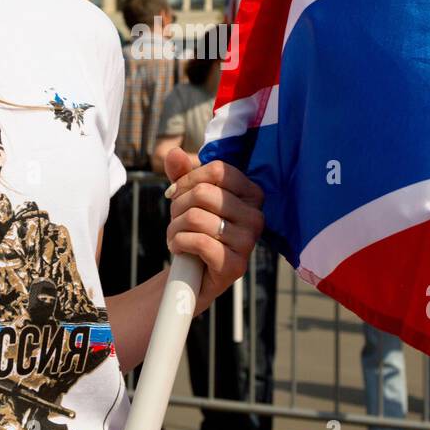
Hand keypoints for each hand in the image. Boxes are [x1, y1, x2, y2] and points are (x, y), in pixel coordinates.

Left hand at [162, 147, 264, 316]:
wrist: (191, 275)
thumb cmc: (195, 230)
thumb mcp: (187, 197)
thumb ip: (182, 173)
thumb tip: (173, 153)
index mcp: (252, 194)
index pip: (217, 170)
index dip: (188, 179)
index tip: (178, 194)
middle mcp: (256, 217)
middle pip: (203, 192)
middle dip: (178, 206)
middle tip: (177, 220)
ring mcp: (248, 243)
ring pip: (196, 216)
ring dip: (175, 227)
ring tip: (176, 236)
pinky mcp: (235, 266)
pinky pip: (197, 241)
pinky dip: (178, 242)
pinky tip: (179, 248)